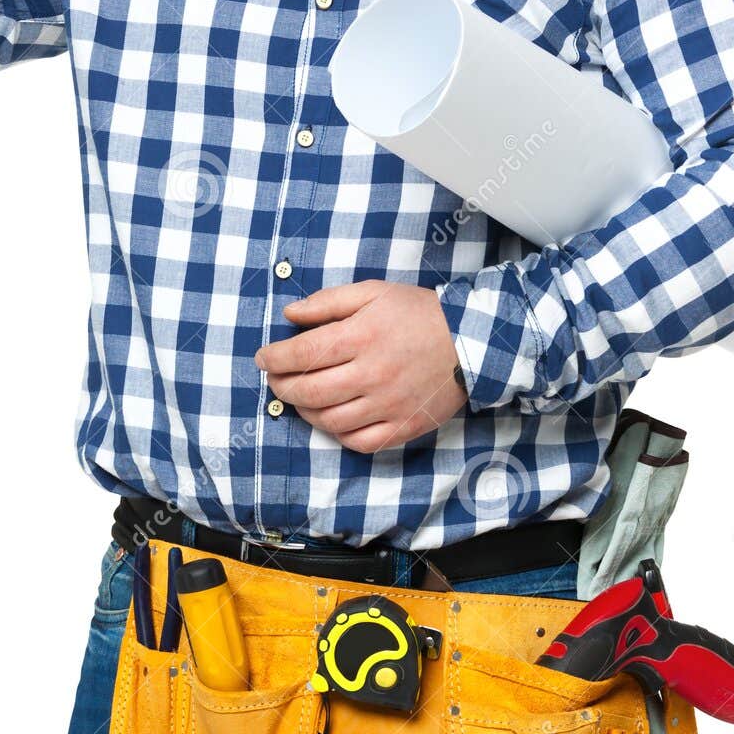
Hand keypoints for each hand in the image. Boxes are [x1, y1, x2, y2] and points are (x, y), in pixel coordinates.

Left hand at [253, 280, 468, 453]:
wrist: (471, 340)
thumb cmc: (418, 312)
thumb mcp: (373, 292)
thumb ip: (328, 302)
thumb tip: (290, 315)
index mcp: (361, 336)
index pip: (301, 354)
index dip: (274, 358)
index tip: (262, 358)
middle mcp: (371, 374)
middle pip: (308, 391)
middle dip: (282, 385)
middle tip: (275, 378)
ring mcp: (387, 405)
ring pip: (329, 420)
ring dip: (305, 411)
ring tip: (300, 397)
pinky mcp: (402, 427)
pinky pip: (359, 442)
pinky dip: (337, 433)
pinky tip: (331, 418)